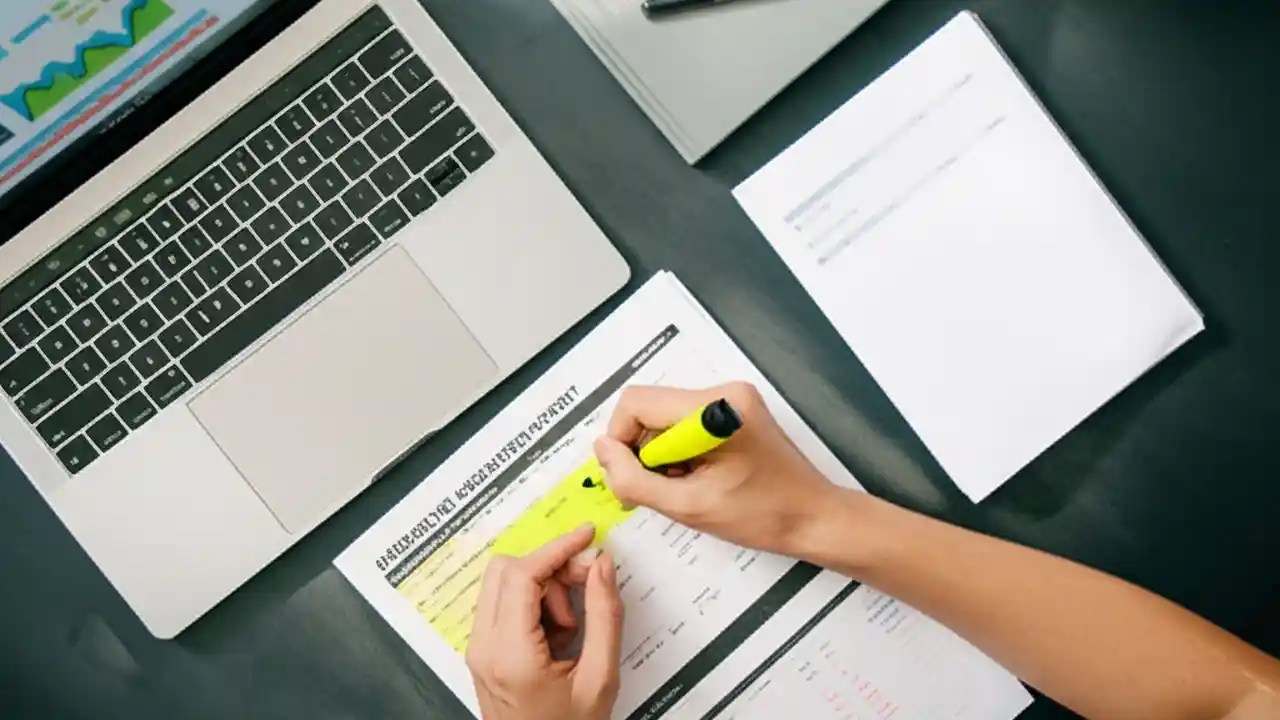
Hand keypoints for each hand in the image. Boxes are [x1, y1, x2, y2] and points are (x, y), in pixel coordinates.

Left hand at [467, 525, 623, 719]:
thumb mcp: (600, 678)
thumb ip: (605, 616)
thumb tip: (603, 565)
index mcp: (510, 655)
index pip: (522, 575)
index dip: (557, 547)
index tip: (587, 535)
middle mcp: (484, 647)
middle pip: (506, 570)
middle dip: (549, 569)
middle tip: (584, 588)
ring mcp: (478, 650)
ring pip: (503, 584)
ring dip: (541, 589)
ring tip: (570, 628)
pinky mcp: (483, 652)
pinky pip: (504, 605)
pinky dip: (533, 605)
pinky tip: (558, 636)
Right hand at [594, 382, 841, 556]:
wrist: (812, 517)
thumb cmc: (763, 515)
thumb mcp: (688, 506)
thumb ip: (634, 479)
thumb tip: (602, 452)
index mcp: (714, 408)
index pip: (635, 402)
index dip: (621, 441)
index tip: (632, 477)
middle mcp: (722, 392)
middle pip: (648, 408)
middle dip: (643, 451)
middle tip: (664, 489)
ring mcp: (730, 399)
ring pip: (664, 418)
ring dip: (661, 454)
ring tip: (687, 487)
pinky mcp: (734, 411)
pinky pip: (684, 423)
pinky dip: (679, 452)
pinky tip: (699, 478)